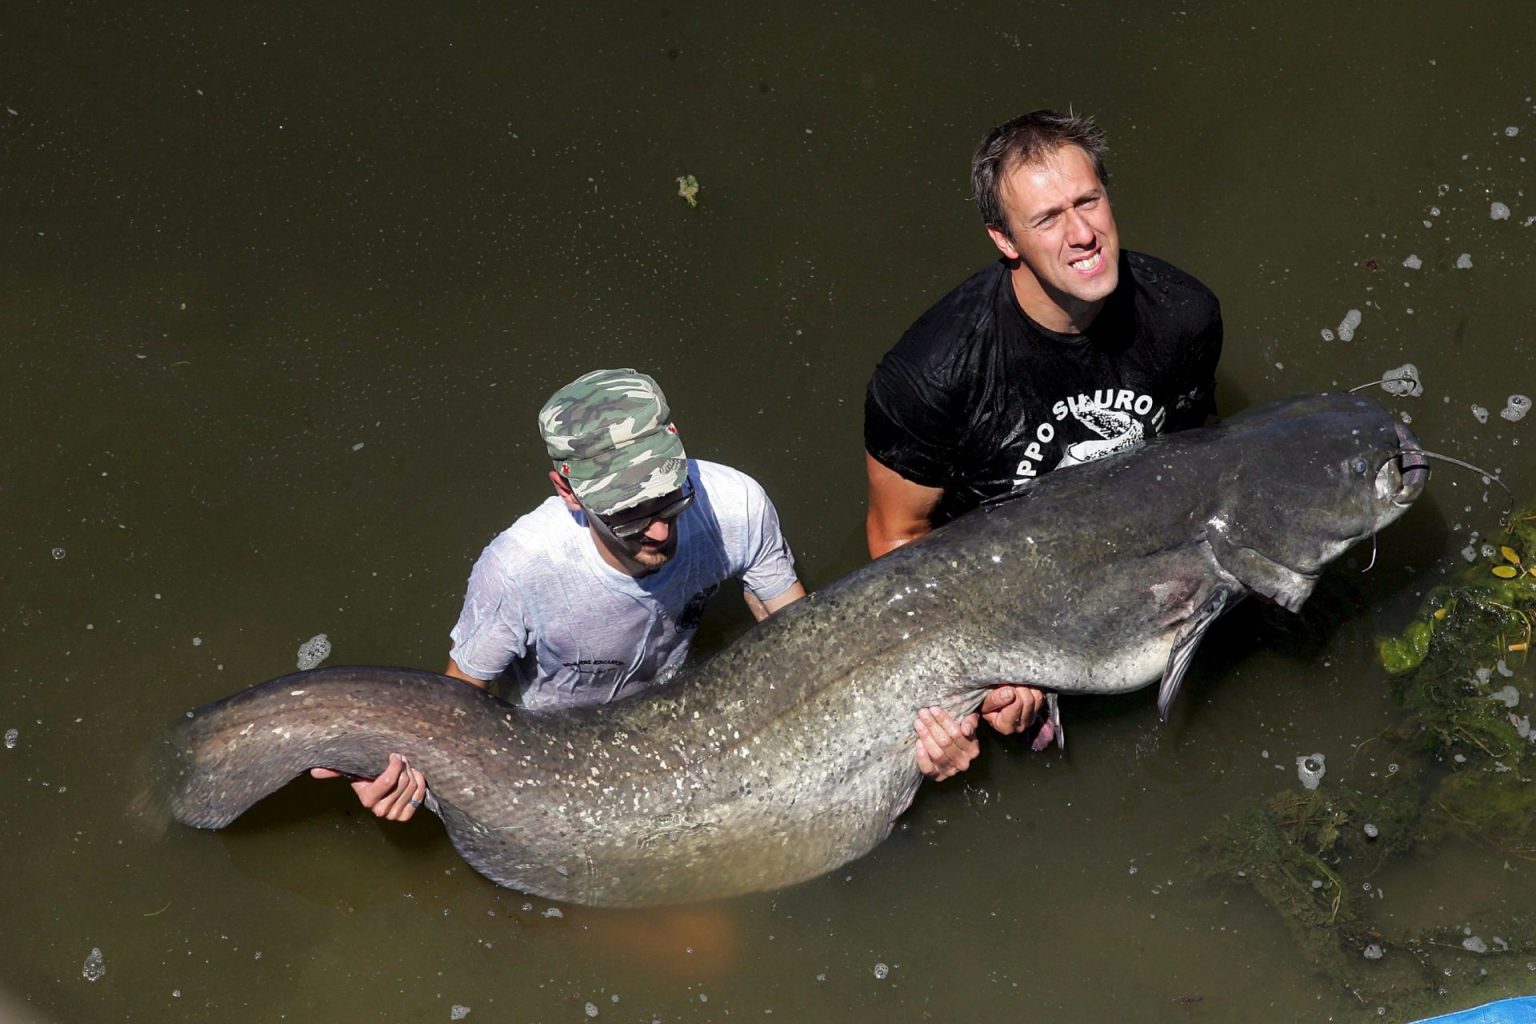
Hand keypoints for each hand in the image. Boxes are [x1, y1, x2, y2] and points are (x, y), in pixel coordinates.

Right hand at [310, 753, 427, 821]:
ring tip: (406, 768)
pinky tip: (414, 777)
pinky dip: (420, 785)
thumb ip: (334, 770)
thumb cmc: (368, 775)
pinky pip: (418, 799)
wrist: (383, 787)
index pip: (389, 780)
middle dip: (404, 767)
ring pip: (411, 788)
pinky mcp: (405, 815)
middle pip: (403, 782)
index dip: (395, 765)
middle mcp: (380, 810)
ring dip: (412, 773)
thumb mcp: (352, 770)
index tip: (394, 755)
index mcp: (367, 799)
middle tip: (401, 760)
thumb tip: (314, 771)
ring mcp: (393, 815)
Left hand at [913, 707, 980, 780]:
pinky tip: (918, 743)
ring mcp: (950, 770)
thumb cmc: (958, 732)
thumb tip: (966, 729)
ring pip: (937, 753)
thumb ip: (971, 721)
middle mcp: (963, 762)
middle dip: (932, 725)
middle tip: (923, 713)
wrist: (949, 748)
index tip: (934, 709)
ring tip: (918, 723)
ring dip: (925, 737)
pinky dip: (922, 756)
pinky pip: (928, 768)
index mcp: (972, 749)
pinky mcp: (937, 776)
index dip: (944, 721)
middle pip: (945, 742)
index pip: (957, 733)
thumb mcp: (968, 723)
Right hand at [979, 685, 1055, 749]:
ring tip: (1014, 686)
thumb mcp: (984, 702)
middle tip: (1009, 684)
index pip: (1017, 704)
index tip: (1001, 687)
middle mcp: (1020, 726)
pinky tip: (1022, 688)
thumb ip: (994, 700)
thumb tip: (1009, 694)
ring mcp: (1031, 719)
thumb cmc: (985, 703)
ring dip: (1026, 687)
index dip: (1010, 691)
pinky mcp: (1038, 711)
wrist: (991, 702)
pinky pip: (1041, 695)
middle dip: (1018, 687)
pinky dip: (1032, 688)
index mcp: (1006, 726)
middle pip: (1028, 700)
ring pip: (1036, 697)